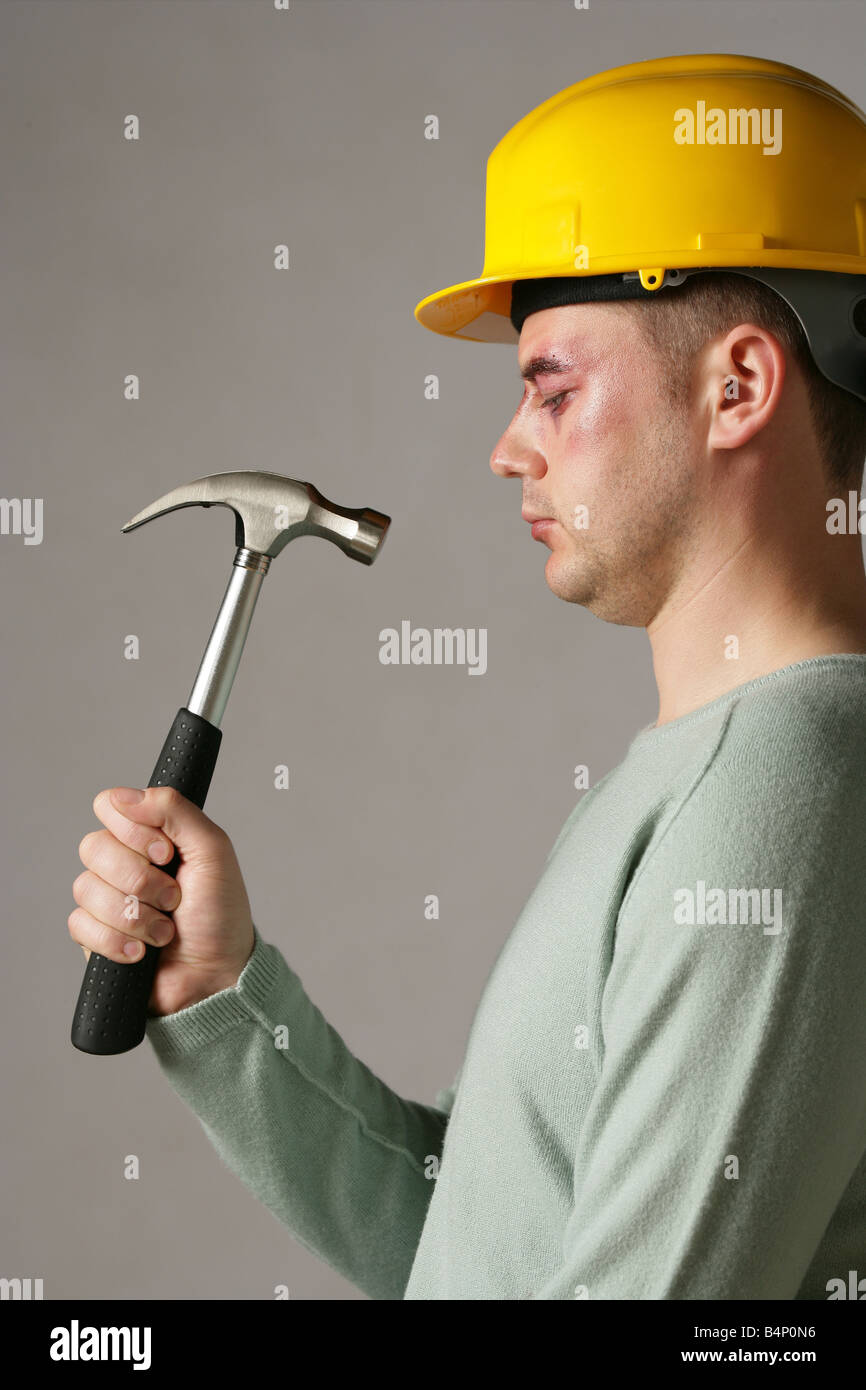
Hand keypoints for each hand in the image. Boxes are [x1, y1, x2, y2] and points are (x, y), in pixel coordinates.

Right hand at [69, 787, 254, 1016]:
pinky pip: (80, 925)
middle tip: (174, 898)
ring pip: (85, 888)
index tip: (167, 854)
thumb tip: (123, 795)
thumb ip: (175, 811)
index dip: (132, 829)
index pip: (109, 805)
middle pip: (93, 847)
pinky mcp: (93, 935)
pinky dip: (116, 940)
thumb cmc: (221, 915)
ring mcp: (106, 899)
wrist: (215, 977)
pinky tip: (141, 952)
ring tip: (165, 931)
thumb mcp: (213, 851)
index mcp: (150, 836)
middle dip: (140, 880)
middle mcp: (123, 862)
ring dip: (134, 915)